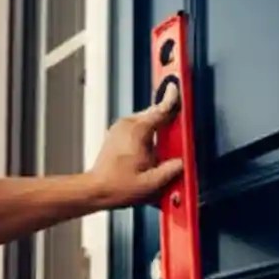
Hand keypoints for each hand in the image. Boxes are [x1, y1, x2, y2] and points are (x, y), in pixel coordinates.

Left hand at [85, 84, 182, 207]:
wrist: (97, 189)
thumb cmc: (117, 186)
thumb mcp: (150, 183)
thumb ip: (170, 171)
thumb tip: (181, 162)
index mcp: (137, 132)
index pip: (160, 110)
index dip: (172, 100)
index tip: (177, 88)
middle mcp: (127, 125)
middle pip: (153, 112)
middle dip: (167, 116)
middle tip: (179, 121)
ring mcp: (120, 128)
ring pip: (146, 118)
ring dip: (157, 125)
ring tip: (167, 137)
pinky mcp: (117, 134)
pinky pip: (137, 125)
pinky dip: (147, 130)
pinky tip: (152, 144)